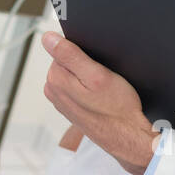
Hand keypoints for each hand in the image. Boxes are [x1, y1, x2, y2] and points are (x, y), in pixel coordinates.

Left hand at [41, 31, 159, 174]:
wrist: (127, 136)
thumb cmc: (116, 108)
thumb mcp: (96, 75)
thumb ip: (69, 54)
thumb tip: (48, 38)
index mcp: (55, 79)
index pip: (62, 48)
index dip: (84, 52)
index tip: (96, 65)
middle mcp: (53, 90)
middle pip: (67, 60)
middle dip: (85, 64)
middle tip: (102, 78)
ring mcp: (60, 99)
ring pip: (73, 73)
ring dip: (88, 76)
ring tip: (102, 89)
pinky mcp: (70, 106)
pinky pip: (78, 86)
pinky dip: (89, 87)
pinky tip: (100, 97)